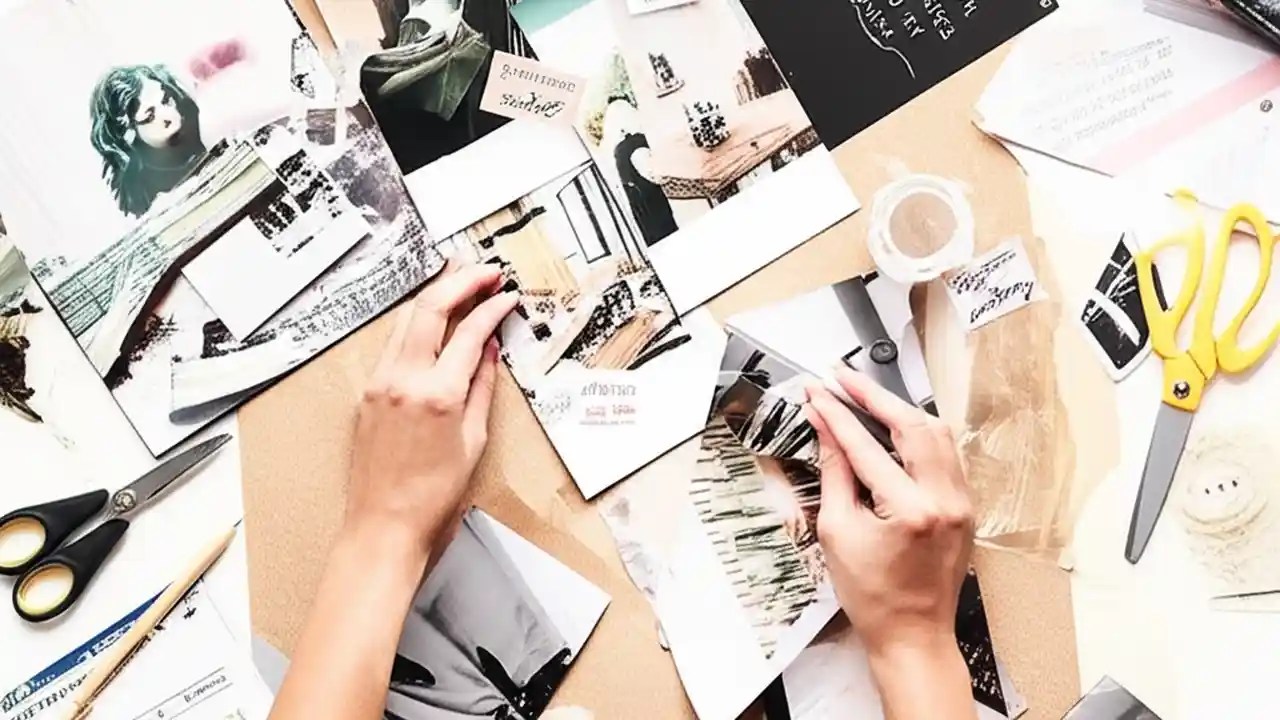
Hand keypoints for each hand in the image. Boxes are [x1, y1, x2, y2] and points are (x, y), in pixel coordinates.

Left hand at [345, 262, 517, 561]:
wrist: (384, 528)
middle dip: (459, 281)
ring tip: (457, 281)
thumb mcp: (472, 441)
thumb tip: (489, 351)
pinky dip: (415, 325)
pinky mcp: (367, 394)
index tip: (506, 297)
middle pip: (430, 308)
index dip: (492, 308)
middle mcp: (403, 380)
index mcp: (437, 394)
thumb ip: (480, 388)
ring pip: (406, 320)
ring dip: (434, 296)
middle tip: (484, 271)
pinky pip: (393, 344)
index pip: (469, 331)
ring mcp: (380, 384)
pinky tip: (430, 322)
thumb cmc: (431, 499)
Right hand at [804, 367, 973, 659]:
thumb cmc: (872, 596)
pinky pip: (945, 454)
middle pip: (913, 425)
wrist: (913, 636)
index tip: (817, 394)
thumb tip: (826, 430)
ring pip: (937, 433)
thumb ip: (835, 474)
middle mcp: (944, 500)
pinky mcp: (965, 507)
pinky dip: (919, 433)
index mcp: (910, 511)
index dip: (837, 414)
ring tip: (866, 394)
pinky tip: (895, 425)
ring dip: (900, 409)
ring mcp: (961, 502)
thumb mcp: (837, 532)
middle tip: (843, 378)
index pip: (867, 446)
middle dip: (875, 395)